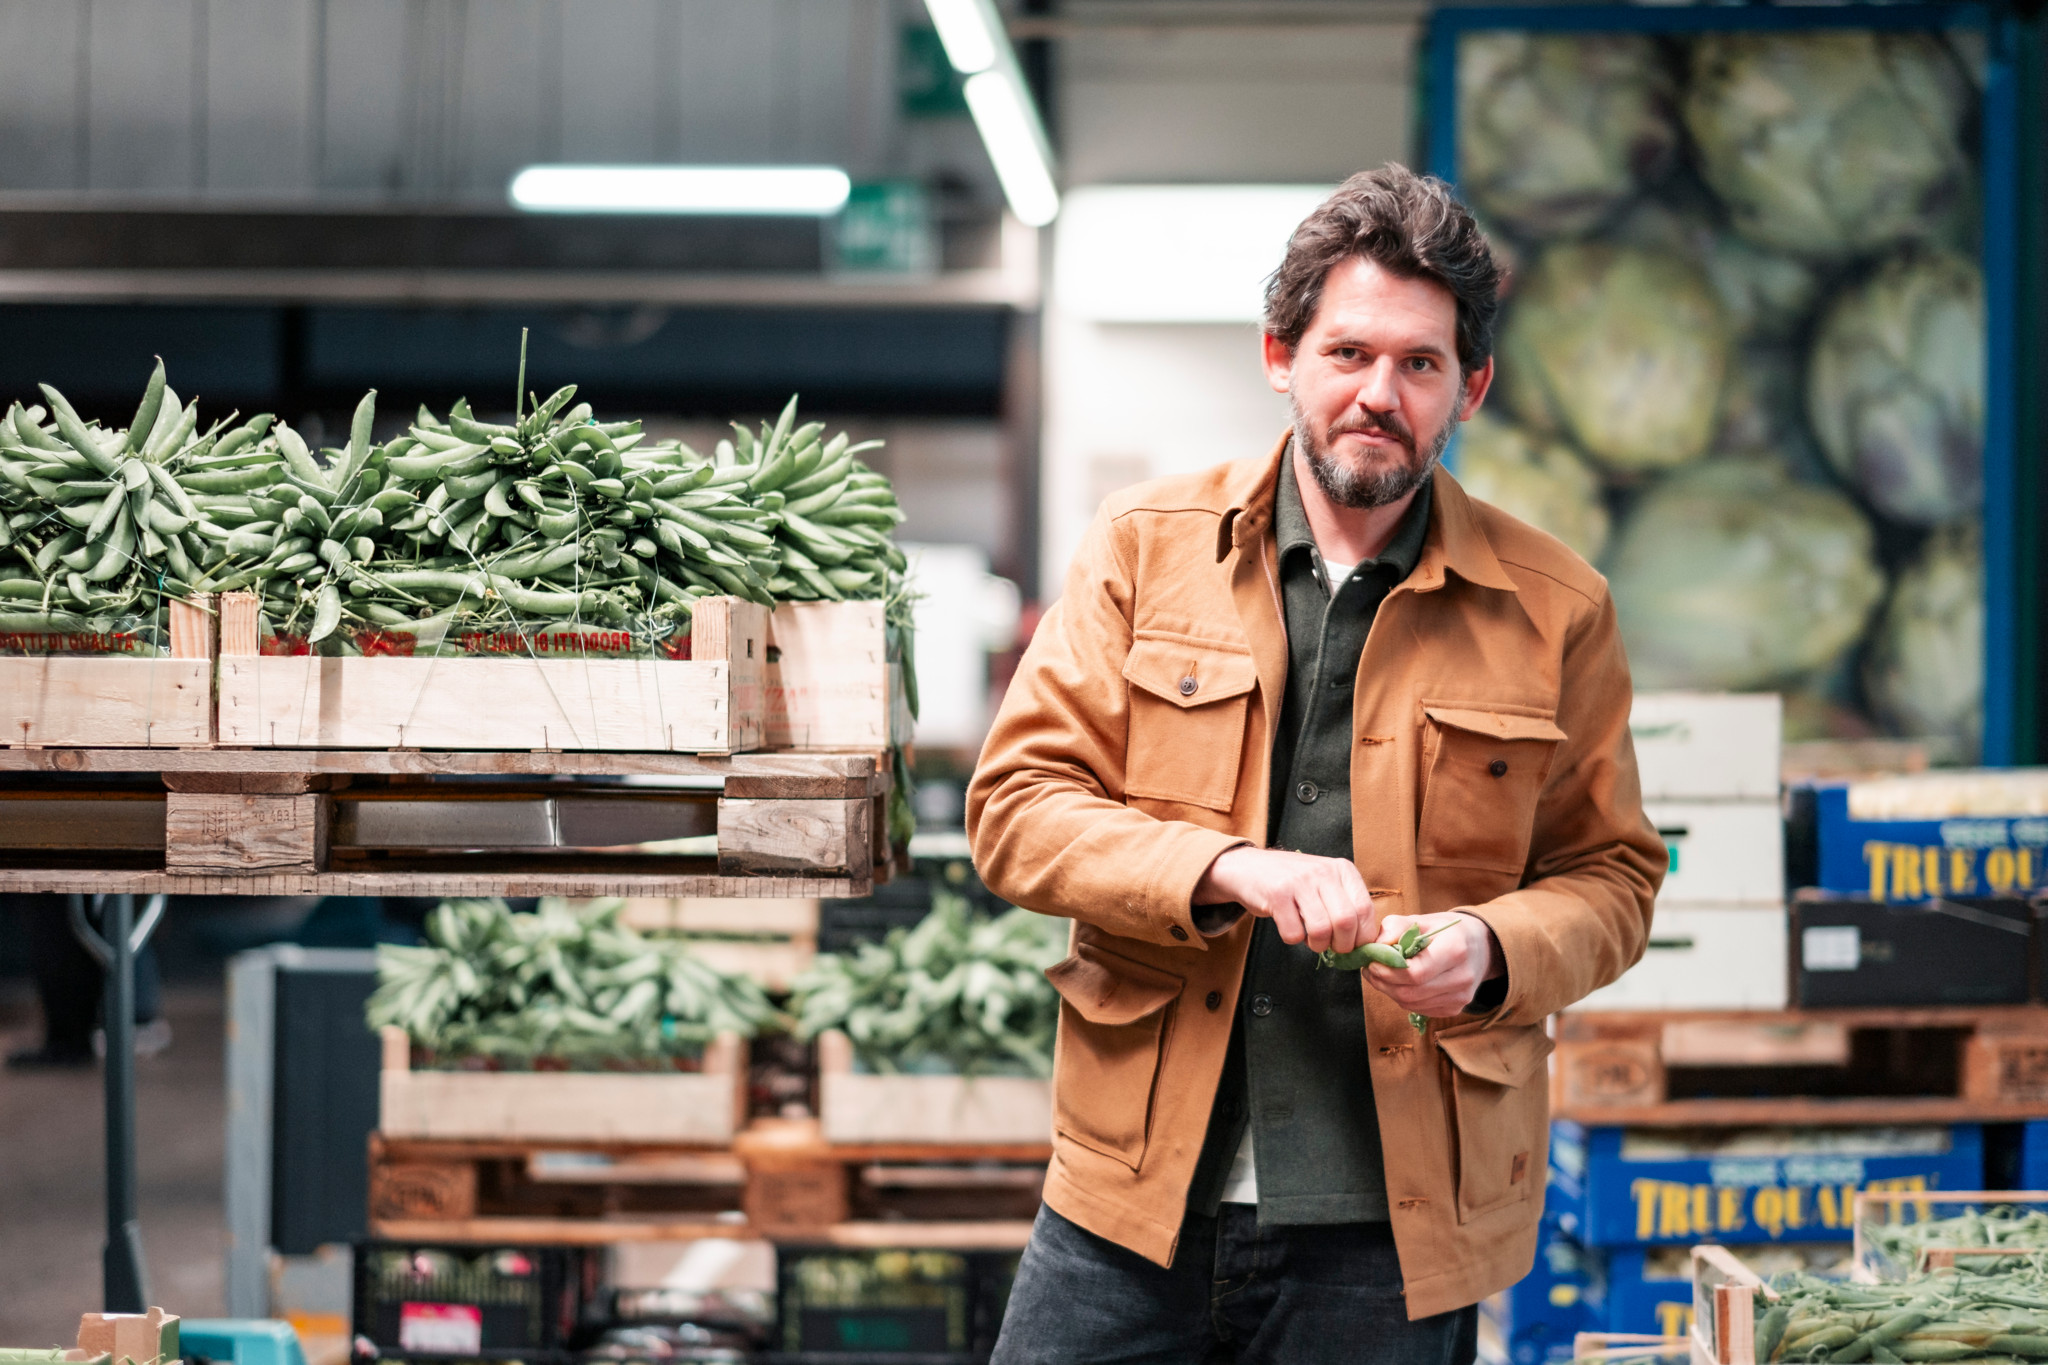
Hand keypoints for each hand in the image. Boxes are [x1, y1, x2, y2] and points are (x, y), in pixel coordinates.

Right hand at [1193, 845, 1375, 953]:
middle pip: (1346, 922)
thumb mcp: (1326, 883)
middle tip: (1332, 947)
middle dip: (1342, 945)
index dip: (1362, 936)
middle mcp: (1323, 872)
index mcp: (1342, 870)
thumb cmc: (1294, 883)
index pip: (1365, 909)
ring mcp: (1299, 882)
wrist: (1249, 867)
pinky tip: (1290, 927)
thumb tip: (1366, 944)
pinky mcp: (1276, 894)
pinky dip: (1293, 939)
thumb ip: (1347, 905)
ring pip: (1321, 930)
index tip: (1354, 946)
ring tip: (1311, 940)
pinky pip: (1293, 933)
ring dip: (1317, 945)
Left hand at [1365, 912, 1502, 1016]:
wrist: (1479, 947)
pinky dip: (1403, 998)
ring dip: (1390, 991)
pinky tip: (1400, 983)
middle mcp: (1462, 977)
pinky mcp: (1455, 1009)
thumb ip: (1396, 927)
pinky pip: (1419, 1009)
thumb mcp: (1423, 919)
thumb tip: (1376, 946)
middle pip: (1411, 992)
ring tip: (1382, 975)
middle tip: (1370, 970)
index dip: (1388, 971)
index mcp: (1456, 950)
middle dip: (1384, 983)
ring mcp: (1461, 997)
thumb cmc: (1446, 931)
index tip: (1372, 963)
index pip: (1415, 973)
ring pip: (1412, 1004)